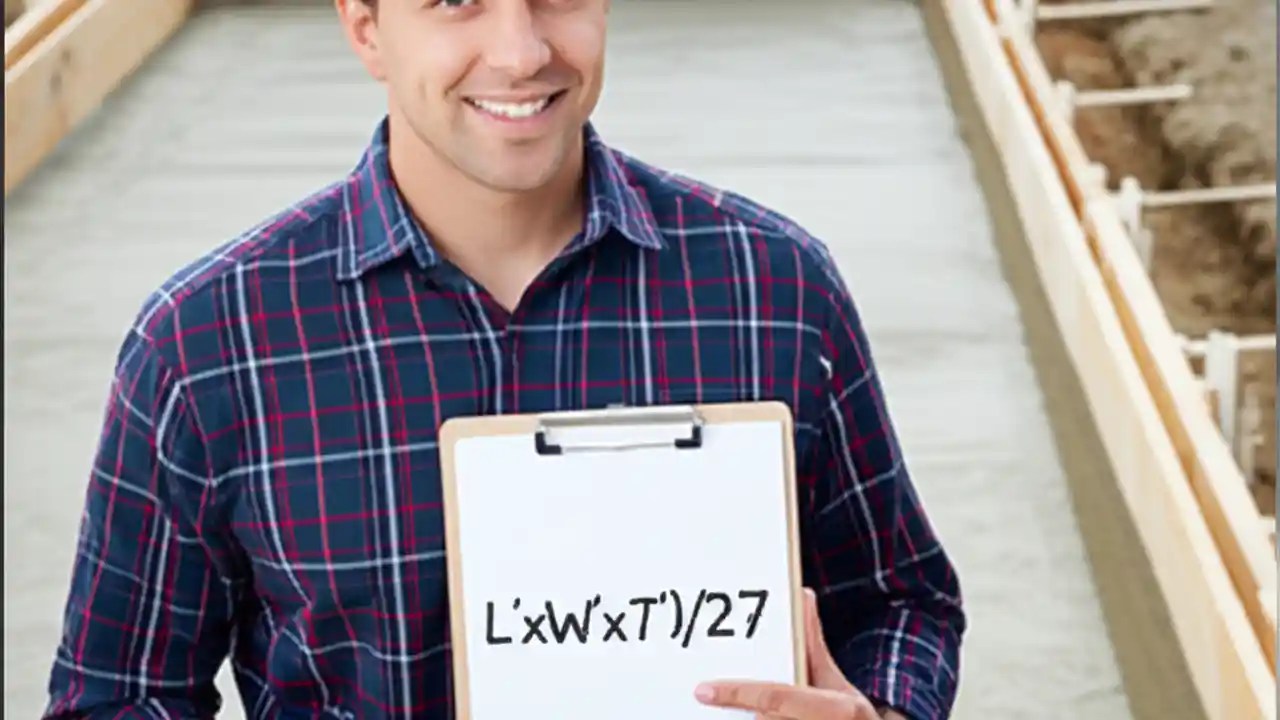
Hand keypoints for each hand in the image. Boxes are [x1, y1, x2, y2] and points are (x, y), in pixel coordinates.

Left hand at [693, 587, 883, 718]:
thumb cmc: (848, 714)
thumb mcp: (834, 681)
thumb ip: (812, 645)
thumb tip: (802, 595)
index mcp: (835, 708)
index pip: (775, 698)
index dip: (737, 693)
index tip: (703, 690)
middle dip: (741, 711)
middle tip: (710, 700)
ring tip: (722, 713)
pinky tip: (736, 717)